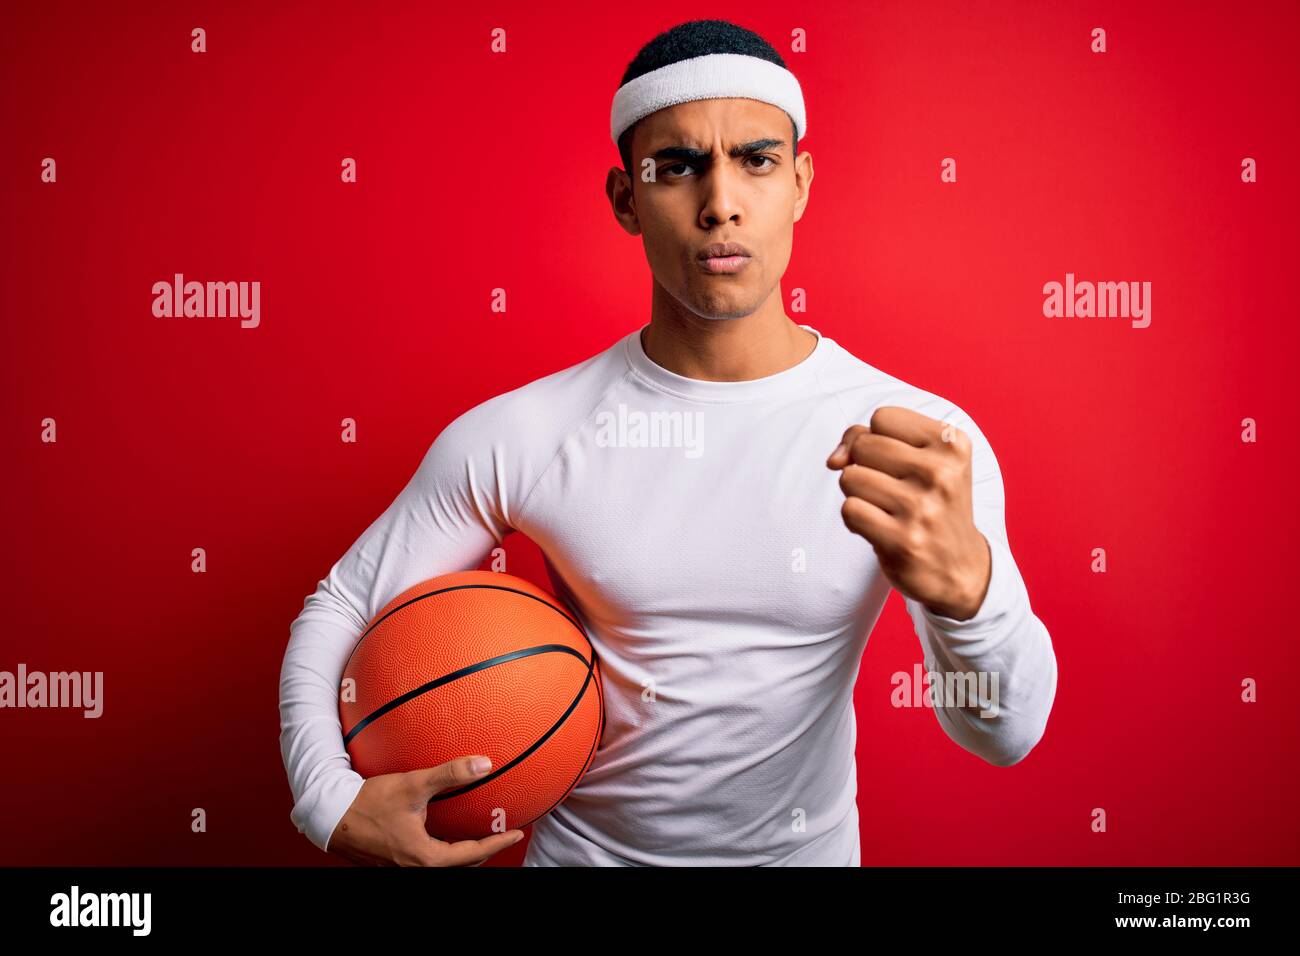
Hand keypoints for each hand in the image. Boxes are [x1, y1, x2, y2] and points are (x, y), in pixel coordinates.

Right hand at [326, 756, 525, 866]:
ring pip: (442, 862)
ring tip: (477, 832)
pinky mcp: (393, 859)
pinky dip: (443, 846)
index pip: (472, 855)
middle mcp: (415, 867)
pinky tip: (442, 828)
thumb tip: (484, 764)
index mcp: (425, 857)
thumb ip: (450, 775)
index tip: (516, 834)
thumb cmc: (368, 803)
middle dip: (482, 851)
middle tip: (499, 834)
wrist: (329, 814)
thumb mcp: (413, 785)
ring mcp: (403, 865)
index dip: (497, 844)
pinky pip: (427, 856)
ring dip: (462, 850)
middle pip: (459, 863)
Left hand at [826, 406, 990, 620]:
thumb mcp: (918, 459)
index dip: (878, 439)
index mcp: (953, 443)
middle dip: (866, 466)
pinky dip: (855, 519)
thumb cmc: (930, 504)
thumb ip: (867, 438)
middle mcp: (942, 472)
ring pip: (850, 477)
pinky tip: (880, 528)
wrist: (959, 569)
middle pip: (864, 445)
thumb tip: (834, 460)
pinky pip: (849, 509)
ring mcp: (923, 507)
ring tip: (888, 510)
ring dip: (858, 494)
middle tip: (895, 491)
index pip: (883, 417)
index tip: (900, 463)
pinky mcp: (903, 540)